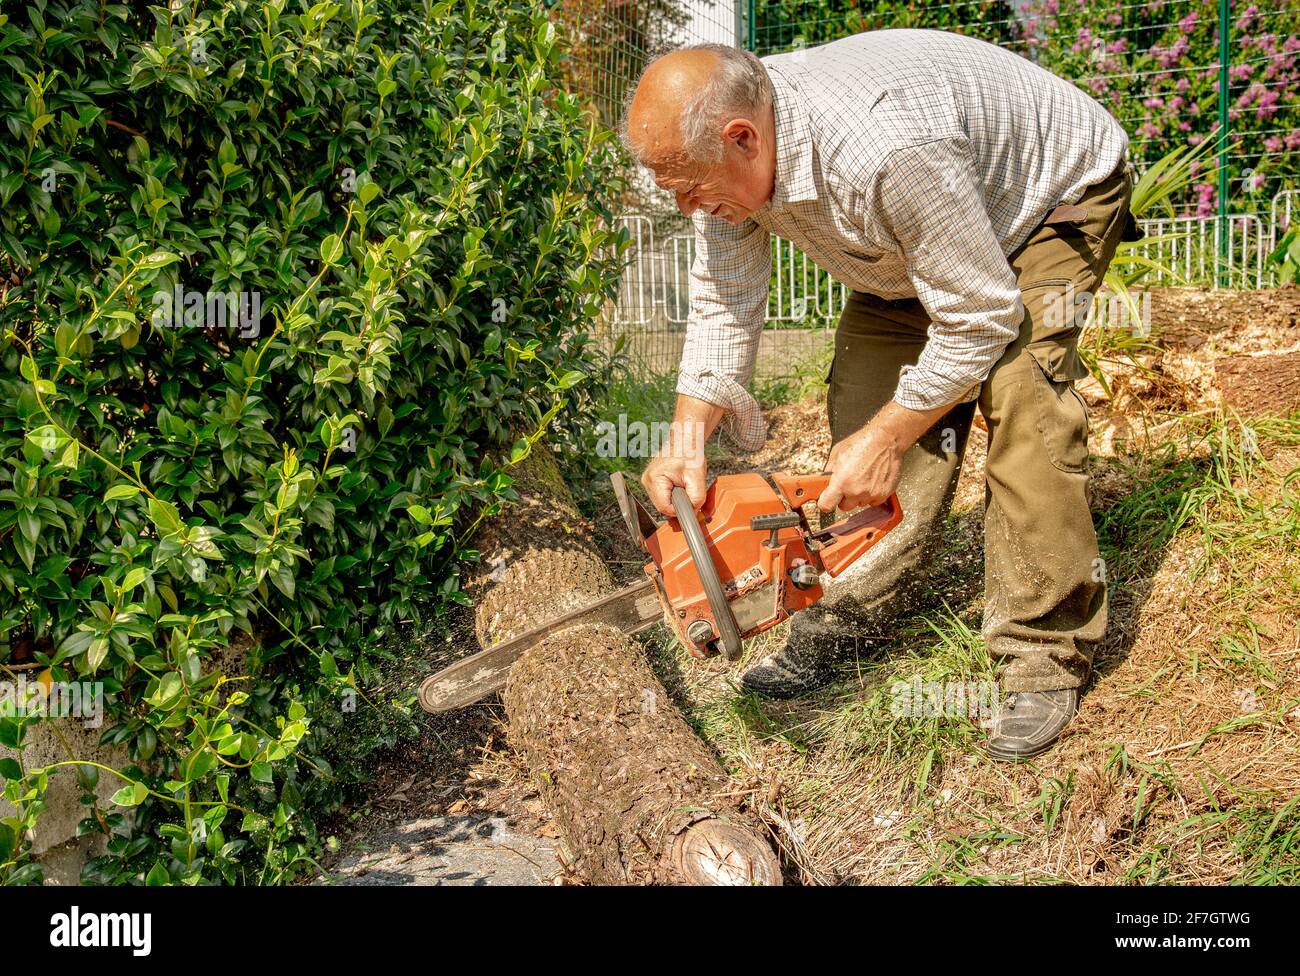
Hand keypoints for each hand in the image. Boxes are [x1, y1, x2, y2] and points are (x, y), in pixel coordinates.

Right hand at [639, 393, 724, 515]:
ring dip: (676, 498)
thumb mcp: (697, 477)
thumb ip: (697, 498)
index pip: (665, 508)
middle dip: (679, 503)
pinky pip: (663, 495)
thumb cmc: (689, 452)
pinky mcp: (652, 481)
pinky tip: (679, 483)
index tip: (691, 503)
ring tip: (684, 483)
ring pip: (664, 502)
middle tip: (689, 488)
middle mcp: (647, 481)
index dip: (680, 509)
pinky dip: (674, 493)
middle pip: (663, 506)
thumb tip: (694, 511)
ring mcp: (648, 481)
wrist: (685, 440)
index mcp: (654, 479)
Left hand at [817, 421, 903, 512]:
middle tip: (847, 483)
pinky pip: (873, 501)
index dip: (825, 502)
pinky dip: (871, 494)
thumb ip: (828, 471)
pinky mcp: (884, 494)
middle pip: (844, 506)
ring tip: (862, 477)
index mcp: (842, 481)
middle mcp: (856, 491)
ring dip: (858, 495)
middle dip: (843, 497)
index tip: (826, 500)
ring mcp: (871, 494)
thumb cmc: (863, 443)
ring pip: (859, 503)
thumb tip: (823, 481)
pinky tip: (871, 480)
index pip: (826, 505)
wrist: (886, 439)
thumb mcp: (837, 453)